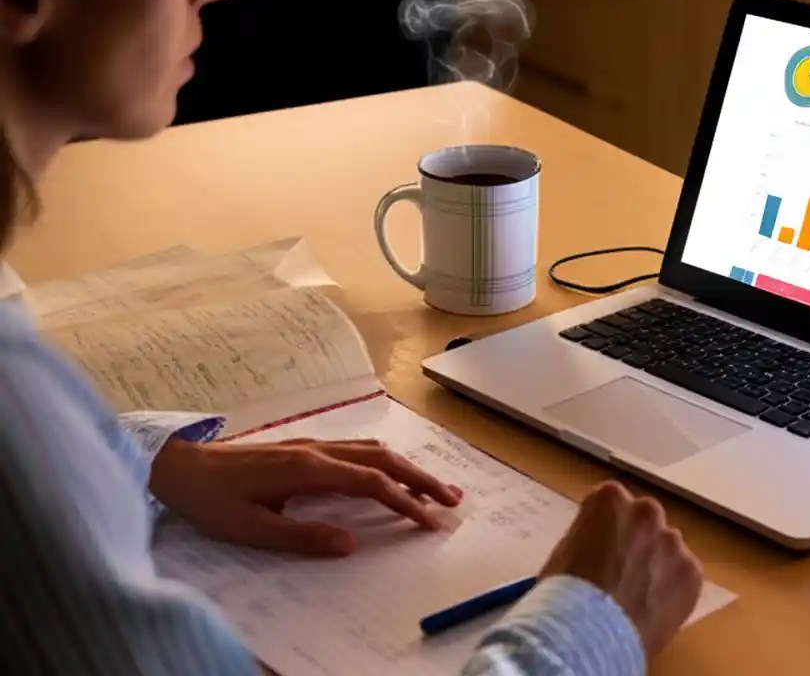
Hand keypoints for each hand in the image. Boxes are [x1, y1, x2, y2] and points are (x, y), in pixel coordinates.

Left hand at [150, 437, 462, 556]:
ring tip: (434, 486)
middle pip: (384, 458)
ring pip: (373, 450)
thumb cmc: (210, 500)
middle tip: (453, 500)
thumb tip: (352, 543)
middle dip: (422, 479)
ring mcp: (312, 445)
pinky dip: (386, 460)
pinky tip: (392, 470)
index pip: (372, 484)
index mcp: (308, 469)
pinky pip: (357, 449)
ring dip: (408, 466)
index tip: (431, 522)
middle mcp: (317, 450)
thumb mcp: (252, 528)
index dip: (406, 502)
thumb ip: (303, 536)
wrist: (176, 465)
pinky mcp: (304, 448)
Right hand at [539, 481, 702, 657]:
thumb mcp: (565, 551)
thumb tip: (600, 546)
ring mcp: (673, 541)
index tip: (600, 549)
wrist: (589, 633)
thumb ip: (591, 537)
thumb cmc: (565, 592)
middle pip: (645, 521)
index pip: (612, 503)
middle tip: (622, 572)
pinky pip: (684, 576)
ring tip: (639, 597)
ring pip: (667, 549)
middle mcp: (647, 511)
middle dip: (637, 541)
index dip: (606, 529)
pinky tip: (653, 610)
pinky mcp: (692, 572)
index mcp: (610, 499)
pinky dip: (673, 590)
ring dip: (657, 565)